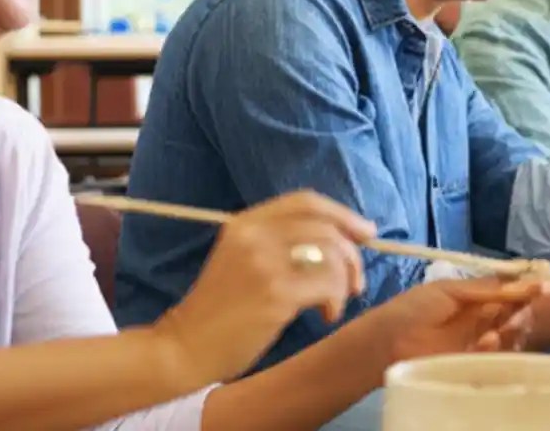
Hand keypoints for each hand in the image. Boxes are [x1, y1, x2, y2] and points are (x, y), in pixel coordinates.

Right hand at [155, 191, 375, 382]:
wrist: (184, 349)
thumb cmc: (219, 311)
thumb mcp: (240, 261)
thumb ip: (278, 243)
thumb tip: (339, 239)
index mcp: (244, 223)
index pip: (305, 201)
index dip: (342, 214)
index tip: (365, 232)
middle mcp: (253, 235)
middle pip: (324, 225)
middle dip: (352, 252)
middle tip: (356, 282)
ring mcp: (263, 262)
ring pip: (331, 252)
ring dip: (345, 279)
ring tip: (334, 304)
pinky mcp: (275, 293)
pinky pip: (328, 284)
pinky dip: (336, 300)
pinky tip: (325, 316)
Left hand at [367, 277, 549, 366]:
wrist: (387, 343)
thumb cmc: (414, 308)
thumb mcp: (451, 290)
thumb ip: (487, 288)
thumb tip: (525, 280)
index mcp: (476, 296)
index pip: (510, 291)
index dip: (527, 288)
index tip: (545, 286)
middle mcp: (481, 318)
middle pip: (516, 313)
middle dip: (523, 310)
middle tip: (523, 309)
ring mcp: (478, 342)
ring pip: (511, 335)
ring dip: (513, 329)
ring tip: (502, 327)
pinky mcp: (473, 363)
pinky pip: (497, 357)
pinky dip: (496, 348)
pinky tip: (487, 341)